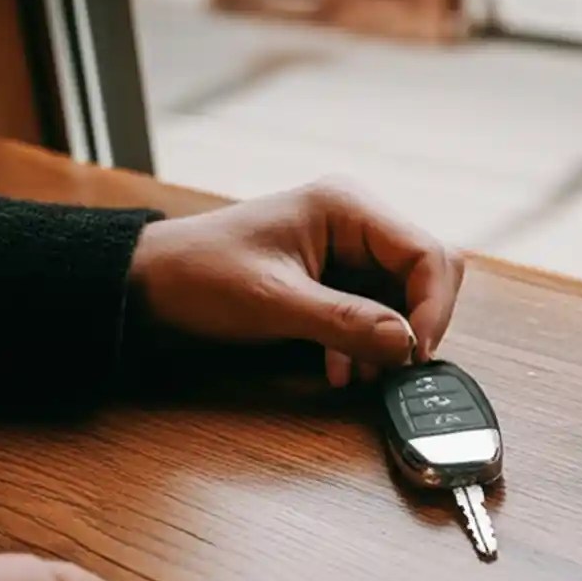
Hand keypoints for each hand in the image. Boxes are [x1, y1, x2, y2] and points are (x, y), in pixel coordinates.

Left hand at [129, 179, 465, 386]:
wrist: (148, 286)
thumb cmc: (199, 275)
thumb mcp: (274, 302)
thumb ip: (346, 322)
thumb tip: (407, 344)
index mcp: (348, 206)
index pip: (426, 253)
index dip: (433, 307)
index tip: (416, 353)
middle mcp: (356, 222)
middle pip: (426, 273)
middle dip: (415, 323)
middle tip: (398, 365)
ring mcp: (348, 250)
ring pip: (403, 298)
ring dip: (389, 340)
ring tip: (361, 374)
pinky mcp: (336, 278)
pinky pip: (374, 311)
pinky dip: (366, 344)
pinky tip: (342, 370)